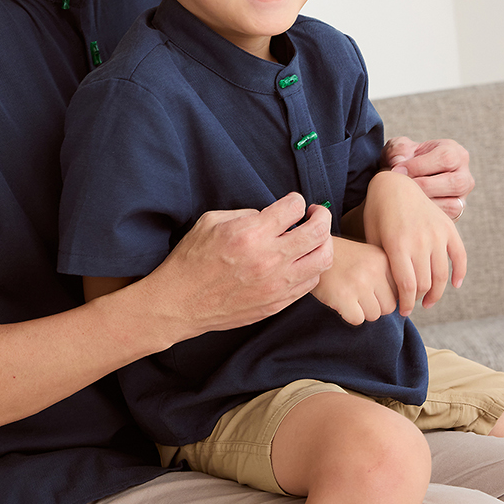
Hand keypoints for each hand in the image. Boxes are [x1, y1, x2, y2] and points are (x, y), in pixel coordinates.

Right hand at [153, 191, 333, 337]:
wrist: (181, 302)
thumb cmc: (192, 260)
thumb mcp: (211, 222)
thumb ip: (246, 214)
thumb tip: (270, 216)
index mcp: (251, 234)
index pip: (294, 208)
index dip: (296, 201)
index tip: (292, 204)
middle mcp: (269, 259)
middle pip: (318, 231)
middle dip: (321, 216)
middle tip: (315, 214)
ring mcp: (276, 285)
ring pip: (322, 259)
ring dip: (322, 243)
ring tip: (313, 238)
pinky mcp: (277, 303)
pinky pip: (310, 283)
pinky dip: (311, 268)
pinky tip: (300, 261)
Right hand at [310, 235, 399, 325]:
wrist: (310, 253)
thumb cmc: (342, 259)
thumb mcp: (369, 256)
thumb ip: (388, 274)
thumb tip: (405, 303)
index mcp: (383, 259)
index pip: (400, 292)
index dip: (385, 294)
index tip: (373, 289)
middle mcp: (373, 270)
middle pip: (389, 307)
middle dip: (375, 306)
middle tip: (360, 295)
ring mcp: (358, 283)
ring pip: (374, 315)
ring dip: (362, 311)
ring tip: (350, 297)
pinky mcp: (342, 296)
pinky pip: (357, 320)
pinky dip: (349, 315)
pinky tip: (341, 302)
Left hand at [363, 170, 466, 313]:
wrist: (394, 186)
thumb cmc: (378, 215)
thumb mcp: (373, 239)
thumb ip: (383, 265)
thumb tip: (389, 294)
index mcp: (398, 245)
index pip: (407, 287)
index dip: (406, 304)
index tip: (403, 311)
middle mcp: (420, 241)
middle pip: (425, 284)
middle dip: (418, 299)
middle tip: (412, 305)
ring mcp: (437, 234)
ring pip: (442, 275)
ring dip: (436, 293)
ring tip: (428, 301)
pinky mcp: (448, 229)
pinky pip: (460, 257)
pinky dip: (460, 274)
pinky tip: (454, 285)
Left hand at [381, 135, 473, 221]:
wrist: (404, 177)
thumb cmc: (404, 160)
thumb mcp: (399, 149)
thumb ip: (398, 151)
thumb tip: (399, 164)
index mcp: (454, 152)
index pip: (446, 158)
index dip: (419, 165)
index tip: (397, 170)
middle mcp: (464, 175)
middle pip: (456, 183)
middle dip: (424, 186)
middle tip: (402, 186)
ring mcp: (462, 196)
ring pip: (453, 204)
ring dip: (425, 202)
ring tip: (406, 197)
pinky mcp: (455, 214)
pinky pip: (446, 219)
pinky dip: (426, 215)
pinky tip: (411, 207)